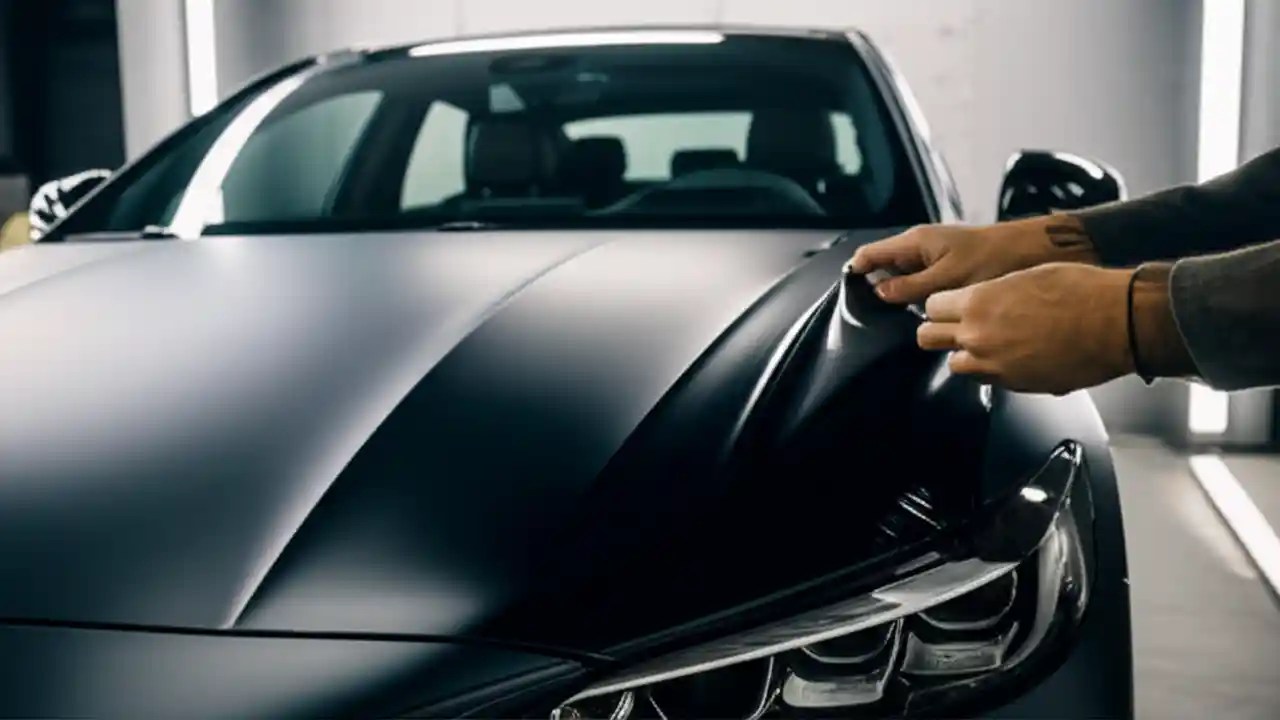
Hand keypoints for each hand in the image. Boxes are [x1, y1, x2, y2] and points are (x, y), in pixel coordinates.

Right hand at [846, 214, 1099, 303]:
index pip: (870, 253)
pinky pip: (921, 283)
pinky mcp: (946, 268)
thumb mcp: (948, 277)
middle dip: (876, 287)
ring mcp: (932, 257)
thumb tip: (880, 292)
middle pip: (883, 267)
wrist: (1031, 252)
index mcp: (915, 242)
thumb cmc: (993, 258)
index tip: (848, 293)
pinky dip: (917, 296)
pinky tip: (922, 313)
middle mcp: (920, 247)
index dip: (856, 271)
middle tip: (871, 314)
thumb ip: (911, 287)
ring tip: (895, 317)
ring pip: (902, 278)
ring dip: (898, 295)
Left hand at [916, 263, 1134, 394]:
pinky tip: (1015, 356)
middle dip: (940, 331)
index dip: (941, 306)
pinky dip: (993, 370)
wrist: (1117, 322)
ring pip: (955, 364)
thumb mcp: (1026, 276)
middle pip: (928, 338)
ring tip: (991, 344)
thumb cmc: (1081, 292)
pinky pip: (987, 379)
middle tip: (956, 326)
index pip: (930, 307)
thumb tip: (980, 299)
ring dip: (966, 354)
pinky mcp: (1014, 385)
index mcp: (978, 303)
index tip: (949, 305)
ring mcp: (994, 365)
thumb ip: (991, 293)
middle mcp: (978, 336)